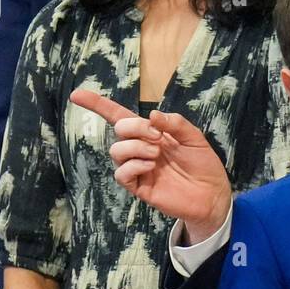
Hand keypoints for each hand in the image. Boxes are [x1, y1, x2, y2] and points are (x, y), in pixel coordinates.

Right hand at [69, 88, 231, 237]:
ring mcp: (138, 168)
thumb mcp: (194, 137)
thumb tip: (152, 115)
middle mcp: (140, 148)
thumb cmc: (202, 164)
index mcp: (150, 133)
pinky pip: (122, 174)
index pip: (119, 116)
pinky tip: (151, 166)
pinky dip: (134, 165)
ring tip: (157, 154)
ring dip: (136, 147)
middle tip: (158, 137)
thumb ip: (175, 123)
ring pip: (117, 151)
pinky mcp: (139, 187)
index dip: (98, 105)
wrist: (212, 194)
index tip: (76, 95)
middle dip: (134, 128)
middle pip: (119, 130)